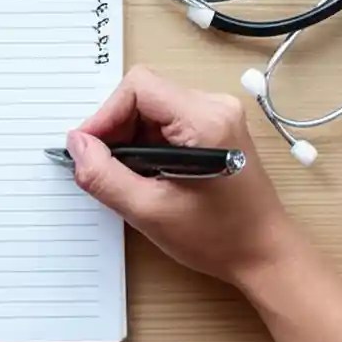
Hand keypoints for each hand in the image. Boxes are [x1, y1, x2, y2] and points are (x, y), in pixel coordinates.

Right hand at [67, 65, 297, 284]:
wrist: (264, 254)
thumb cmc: (220, 237)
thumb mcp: (149, 211)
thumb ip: (104, 176)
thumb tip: (77, 145)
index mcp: (206, 120)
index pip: (138, 87)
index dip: (105, 115)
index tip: (88, 148)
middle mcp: (216, 107)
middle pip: (144, 94)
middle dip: (116, 129)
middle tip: (104, 167)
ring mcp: (218, 115)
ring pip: (152, 107)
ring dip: (130, 138)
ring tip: (129, 176)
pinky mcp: (215, 126)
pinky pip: (166, 119)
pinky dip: (146, 142)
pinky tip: (147, 173)